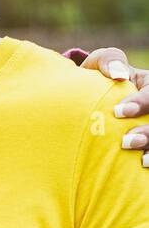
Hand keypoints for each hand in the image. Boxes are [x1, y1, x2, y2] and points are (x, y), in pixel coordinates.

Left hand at [80, 49, 148, 166]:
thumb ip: (108, 61)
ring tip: (139, 159)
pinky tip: (143, 166)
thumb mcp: (99, 64)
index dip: (142, 102)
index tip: (118, 112)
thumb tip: (117, 74)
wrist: (86, 101)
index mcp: (148, 85)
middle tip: (126, 141)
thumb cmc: (95, 80)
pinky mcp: (147, 143)